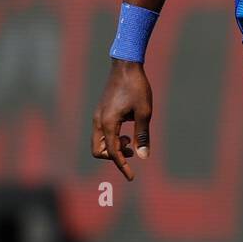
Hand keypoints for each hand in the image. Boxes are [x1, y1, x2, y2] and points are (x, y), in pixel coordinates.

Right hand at [91, 61, 152, 179]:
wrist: (126, 65)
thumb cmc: (137, 87)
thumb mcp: (144, 112)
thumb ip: (142, 135)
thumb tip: (143, 156)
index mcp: (108, 123)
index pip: (113, 152)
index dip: (122, 166)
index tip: (132, 177)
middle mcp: (98, 121)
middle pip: (99, 151)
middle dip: (113, 156)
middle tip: (132, 149)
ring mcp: (98, 116)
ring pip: (99, 142)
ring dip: (113, 146)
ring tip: (131, 138)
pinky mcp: (101, 111)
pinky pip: (102, 132)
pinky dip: (112, 137)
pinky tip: (127, 128)